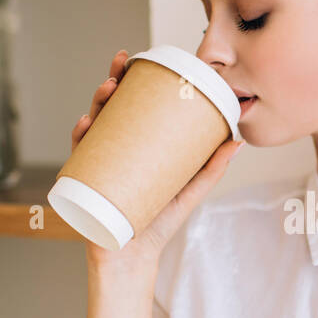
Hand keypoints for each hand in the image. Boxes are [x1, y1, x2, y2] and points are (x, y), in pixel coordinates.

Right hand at [71, 48, 243, 270]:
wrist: (133, 258)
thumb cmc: (158, 222)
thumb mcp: (190, 190)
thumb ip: (212, 167)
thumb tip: (238, 141)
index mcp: (134, 146)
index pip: (130, 106)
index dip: (130, 81)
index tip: (136, 60)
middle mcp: (112, 150)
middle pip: (108, 109)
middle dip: (111, 82)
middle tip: (120, 66)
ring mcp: (96, 165)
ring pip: (91, 126)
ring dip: (96, 103)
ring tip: (108, 89)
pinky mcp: (85, 184)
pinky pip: (79, 156)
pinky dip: (81, 138)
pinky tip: (87, 124)